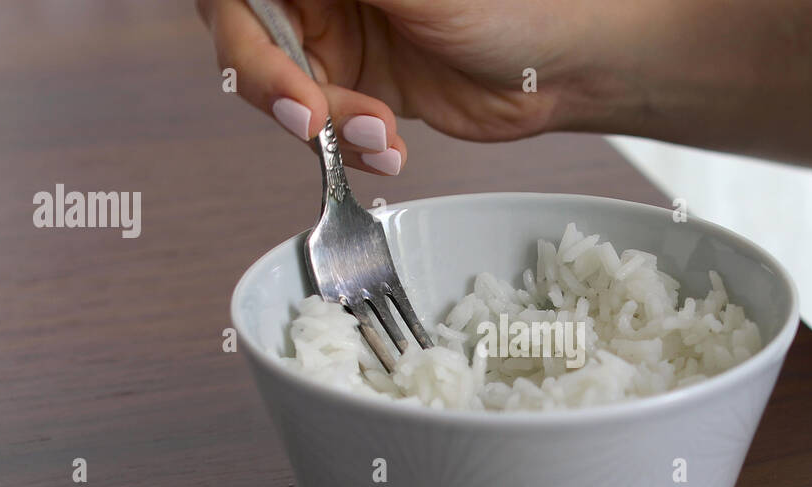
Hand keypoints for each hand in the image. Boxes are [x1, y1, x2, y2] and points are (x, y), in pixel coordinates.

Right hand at [197, 0, 606, 174]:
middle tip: (313, 119)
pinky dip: (348, 148)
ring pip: (285, 93)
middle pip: (251, 41)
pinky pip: (326, 129)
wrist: (562, 67)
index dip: (248, 37)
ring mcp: (339, 43)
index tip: (280, 74)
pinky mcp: (359, 92)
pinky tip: (387, 148)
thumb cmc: (512, 6)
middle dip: (279, 88)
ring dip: (325, 126)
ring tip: (380, 134)